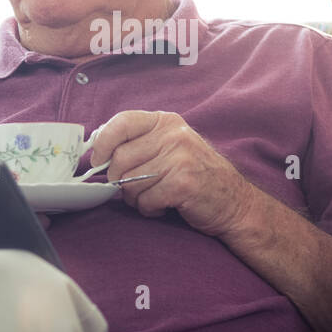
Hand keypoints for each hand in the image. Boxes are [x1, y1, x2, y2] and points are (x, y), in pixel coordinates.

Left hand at [90, 110, 259, 238]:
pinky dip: (150, 209)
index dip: (102, 142)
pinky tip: (165, 205)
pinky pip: (145, 200)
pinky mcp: (183, 183)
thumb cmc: (196, 175)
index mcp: (166, 122)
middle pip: (120, 158)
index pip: (122, 122)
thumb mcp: (170, 147)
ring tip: (154, 196)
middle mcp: (174, 135)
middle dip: (119, 180)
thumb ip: (138, 142)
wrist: (234, 201)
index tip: (96, 160)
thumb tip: (96, 145)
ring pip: (130, 183)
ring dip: (136, 198)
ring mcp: (180, 158)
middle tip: (133, 189)